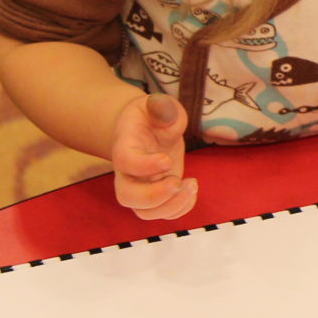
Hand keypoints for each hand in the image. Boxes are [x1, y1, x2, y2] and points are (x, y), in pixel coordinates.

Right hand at [110, 92, 196, 219]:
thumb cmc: (150, 116)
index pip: (125, 162)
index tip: (167, 160)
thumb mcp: (156, 104)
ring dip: (171, 206)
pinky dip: (180, 208)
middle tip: (177, 181)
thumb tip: (166, 111)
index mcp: (125, 147)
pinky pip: (163, 213)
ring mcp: (140, 187)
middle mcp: (127, 173)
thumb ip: (163, 108)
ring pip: (144, 212)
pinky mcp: (156, 195)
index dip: (144, 166)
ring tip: (191, 185)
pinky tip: (191, 188)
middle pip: (127, 197)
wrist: (145, 129)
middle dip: (154, 196)